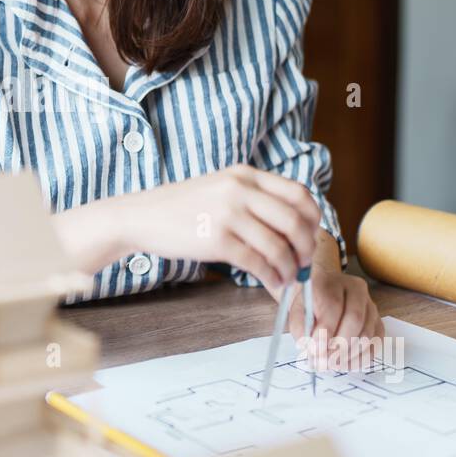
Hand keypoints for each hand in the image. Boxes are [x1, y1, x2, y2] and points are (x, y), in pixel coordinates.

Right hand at [121, 164, 321, 290]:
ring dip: (288, 267)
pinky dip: (270, 276)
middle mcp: (239, 190)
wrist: (142, 216)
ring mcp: (227, 214)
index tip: (312, 235)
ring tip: (287, 278)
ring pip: (277, 245)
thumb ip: (254, 197)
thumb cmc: (182, 207)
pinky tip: (272, 282)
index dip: (313, 218)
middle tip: (303, 262)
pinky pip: (256, 262)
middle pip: (293, 220)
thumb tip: (293, 227)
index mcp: (245, 174)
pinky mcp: (215, 240)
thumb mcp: (221, 187)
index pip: (297, 193)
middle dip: (305, 247)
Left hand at [286, 270, 383, 371]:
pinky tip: (346, 364)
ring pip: (367, 333)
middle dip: (338, 346)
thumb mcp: (297, 311)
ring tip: (332, 364)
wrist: (322, 294)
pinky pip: (376, 342)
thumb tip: (314, 350)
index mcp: (330, 281)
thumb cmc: (309, 303)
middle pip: (354, 319)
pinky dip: (361, 358)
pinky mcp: (377, 320)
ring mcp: (370, 304)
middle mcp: (354, 289)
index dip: (325, 332)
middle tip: (325, 362)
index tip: (315, 350)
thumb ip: (301, 328)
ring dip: (349, 355)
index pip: (333, 306)